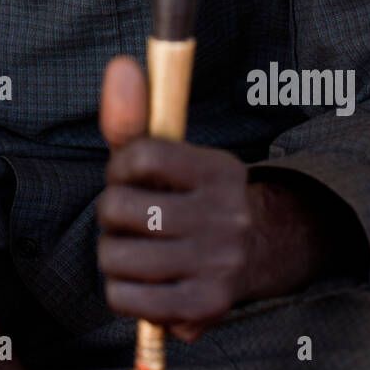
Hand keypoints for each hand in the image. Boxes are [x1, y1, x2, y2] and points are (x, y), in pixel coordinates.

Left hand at [96, 56, 250, 340]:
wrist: (258, 250)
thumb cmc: (190, 194)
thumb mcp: (171, 152)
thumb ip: (135, 114)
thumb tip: (119, 63)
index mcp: (219, 170)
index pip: (141, 155)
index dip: (119, 166)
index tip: (128, 175)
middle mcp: (226, 215)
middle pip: (122, 209)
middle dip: (111, 213)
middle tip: (130, 218)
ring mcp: (218, 263)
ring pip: (117, 258)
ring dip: (112, 254)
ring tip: (133, 249)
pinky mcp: (206, 306)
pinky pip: (127, 299)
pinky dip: (121, 291)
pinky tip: (141, 281)